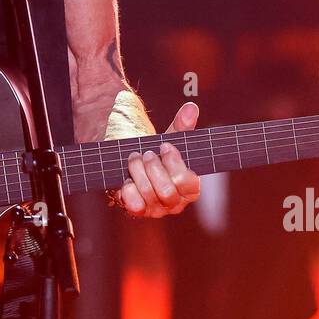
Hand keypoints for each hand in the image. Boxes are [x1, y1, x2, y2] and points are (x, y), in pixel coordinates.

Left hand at [116, 102, 201, 217]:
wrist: (133, 164)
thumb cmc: (156, 155)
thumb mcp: (170, 139)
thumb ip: (182, 126)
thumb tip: (191, 108)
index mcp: (190, 188)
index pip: (187, 182)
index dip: (174, 162)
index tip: (164, 146)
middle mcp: (176, 203)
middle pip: (167, 191)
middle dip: (153, 168)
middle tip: (146, 153)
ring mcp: (157, 209)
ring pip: (149, 195)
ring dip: (138, 171)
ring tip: (134, 157)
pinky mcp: (139, 211)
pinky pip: (134, 204)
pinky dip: (128, 188)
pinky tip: (127, 177)